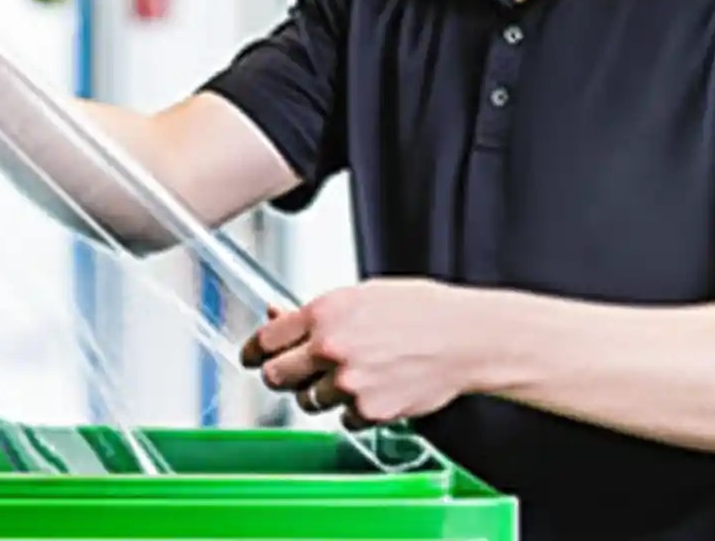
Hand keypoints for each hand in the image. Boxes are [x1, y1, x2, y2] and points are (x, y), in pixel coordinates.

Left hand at [241, 279, 496, 428]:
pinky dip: (352, 409)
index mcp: (325, 313)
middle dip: (280, 375)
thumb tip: (276, 315)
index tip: (250, 357)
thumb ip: (314, 312)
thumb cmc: (420, 312)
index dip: (253, 350)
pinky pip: (342, 418)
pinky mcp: (369, 410)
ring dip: (319, 393)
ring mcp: (349, 383)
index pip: (266, 339)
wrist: (465, 339)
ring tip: (349, 376)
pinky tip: (373, 389)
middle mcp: (331, 348)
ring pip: (308, 401)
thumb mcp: (361, 296)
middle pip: (276, 376)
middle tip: (292, 372)